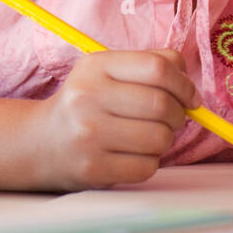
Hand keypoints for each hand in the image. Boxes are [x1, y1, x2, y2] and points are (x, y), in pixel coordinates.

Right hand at [33, 49, 201, 189]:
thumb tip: (189, 84)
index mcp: (97, 66)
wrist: (41, 142)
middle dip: (178, 115)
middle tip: (173, 119)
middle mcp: (88, 97)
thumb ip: (150, 64)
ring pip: (159, 138)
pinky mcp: (92, 168)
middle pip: (161, 104)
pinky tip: (135, 154)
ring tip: (150, 136)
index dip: (184, 84)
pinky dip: (150, 161)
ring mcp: (88, 135)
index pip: (157, 68)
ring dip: (165, 139)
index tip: (191, 97)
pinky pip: (146, 166)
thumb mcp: (109, 70)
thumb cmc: (87, 102)